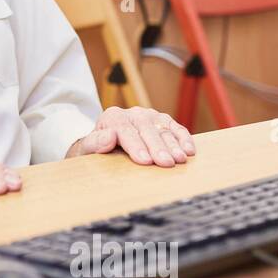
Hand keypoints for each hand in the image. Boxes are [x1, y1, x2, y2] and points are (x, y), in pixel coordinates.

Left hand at [67, 106, 195, 167]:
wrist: (106, 142)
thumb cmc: (97, 149)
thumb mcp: (88, 148)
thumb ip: (95, 142)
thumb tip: (109, 136)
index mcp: (112, 117)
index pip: (124, 130)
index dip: (135, 145)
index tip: (144, 160)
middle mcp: (132, 114)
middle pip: (146, 129)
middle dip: (157, 147)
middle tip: (166, 163)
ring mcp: (149, 115)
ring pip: (162, 128)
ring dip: (173, 144)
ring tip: (180, 160)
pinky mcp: (162, 121)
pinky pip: (175, 128)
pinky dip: (184, 138)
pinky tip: (189, 151)